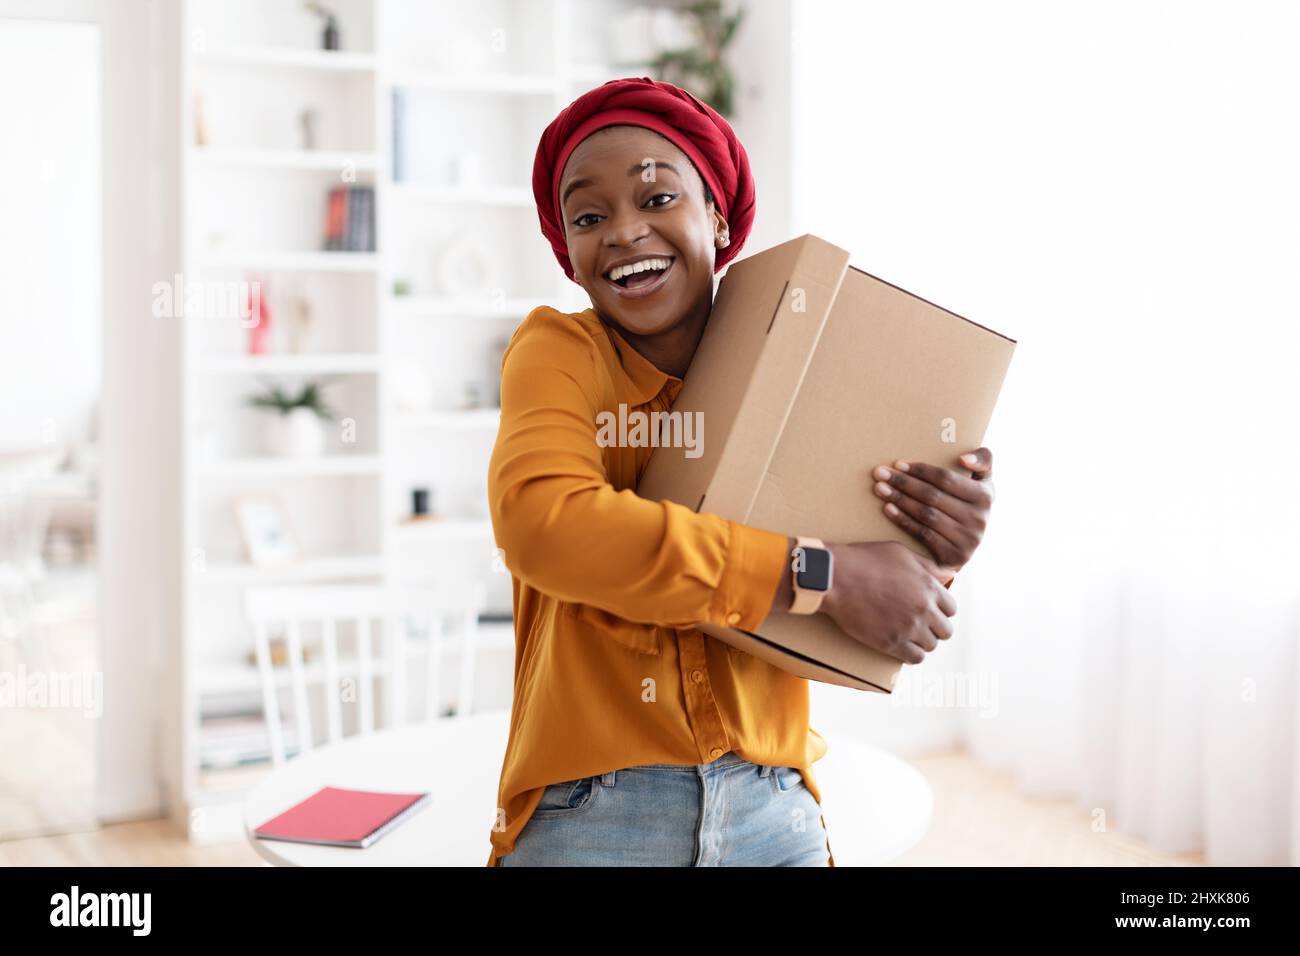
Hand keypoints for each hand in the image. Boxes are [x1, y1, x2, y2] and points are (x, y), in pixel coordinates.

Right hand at [820, 541, 956, 664]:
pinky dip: (911, 654)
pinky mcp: (890, 643)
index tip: (929, 610)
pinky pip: (915, 658)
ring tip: (908, 634)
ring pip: (931, 645)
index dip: (941, 609)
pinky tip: (902, 645)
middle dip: (935, 627)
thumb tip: (949, 574)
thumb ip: (928, 566)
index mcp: (929, 587)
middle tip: (920, 624)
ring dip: (922, 641)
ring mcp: (908, 628)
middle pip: (945, 630)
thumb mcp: (900, 553)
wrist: (835, 577)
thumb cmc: (864, 560)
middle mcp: (923, 609)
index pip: (951, 608)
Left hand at [871, 447, 994, 573]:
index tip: (898, 464)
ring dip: (899, 500)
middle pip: (933, 496)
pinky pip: (923, 534)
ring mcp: (968, 540)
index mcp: (986, 496)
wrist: (966, 543)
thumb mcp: (981, 481)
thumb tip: (964, 459)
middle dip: (903, 483)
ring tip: (880, 488)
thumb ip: (982, 461)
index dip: (921, 470)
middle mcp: (980, 519)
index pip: (947, 479)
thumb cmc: (967, 502)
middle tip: (879, 473)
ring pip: (926, 515)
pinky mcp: (955, 556)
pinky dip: (903, 520)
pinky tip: (887, 508)